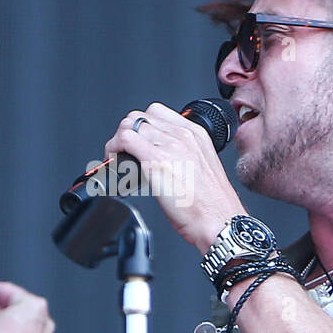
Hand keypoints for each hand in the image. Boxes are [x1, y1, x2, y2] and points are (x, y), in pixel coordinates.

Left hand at [101, 101, 247, 251]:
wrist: (219, 220)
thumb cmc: (212, 205)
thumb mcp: (201, 168)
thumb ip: (182, 155)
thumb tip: (159, 158)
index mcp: (196, 134)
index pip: (157, 112)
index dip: (141, 126)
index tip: (137, 141)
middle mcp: (182, 135)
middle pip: (140, 117)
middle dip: (127, 132)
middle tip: (123, 152)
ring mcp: (169, 146)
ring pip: (129, 125)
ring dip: (117, 141)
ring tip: (117, 159)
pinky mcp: (156, 160)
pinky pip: (124, 140)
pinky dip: (113, 149)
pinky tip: (115, 164)